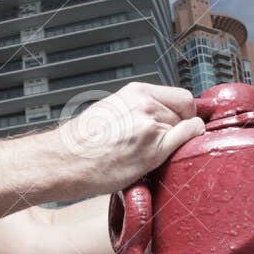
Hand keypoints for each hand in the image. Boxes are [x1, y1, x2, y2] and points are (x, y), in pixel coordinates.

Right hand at [54, 82, 201, 194]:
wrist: (63, 161)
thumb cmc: (80, 142)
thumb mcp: (111, 110)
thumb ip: (137, 109)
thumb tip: (159, 115)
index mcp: (135, 92)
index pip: (181, 96)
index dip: (184, 112)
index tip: (182, 122)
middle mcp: (144, 105)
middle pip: (185, 112)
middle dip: (180, 126)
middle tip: (165, 142)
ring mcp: (150, 126)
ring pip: (186, 127)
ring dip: (178, 140)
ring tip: (153, 152)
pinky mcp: (153, 149)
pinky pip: (188, 138)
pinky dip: (190, 143)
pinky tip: (177, 152)